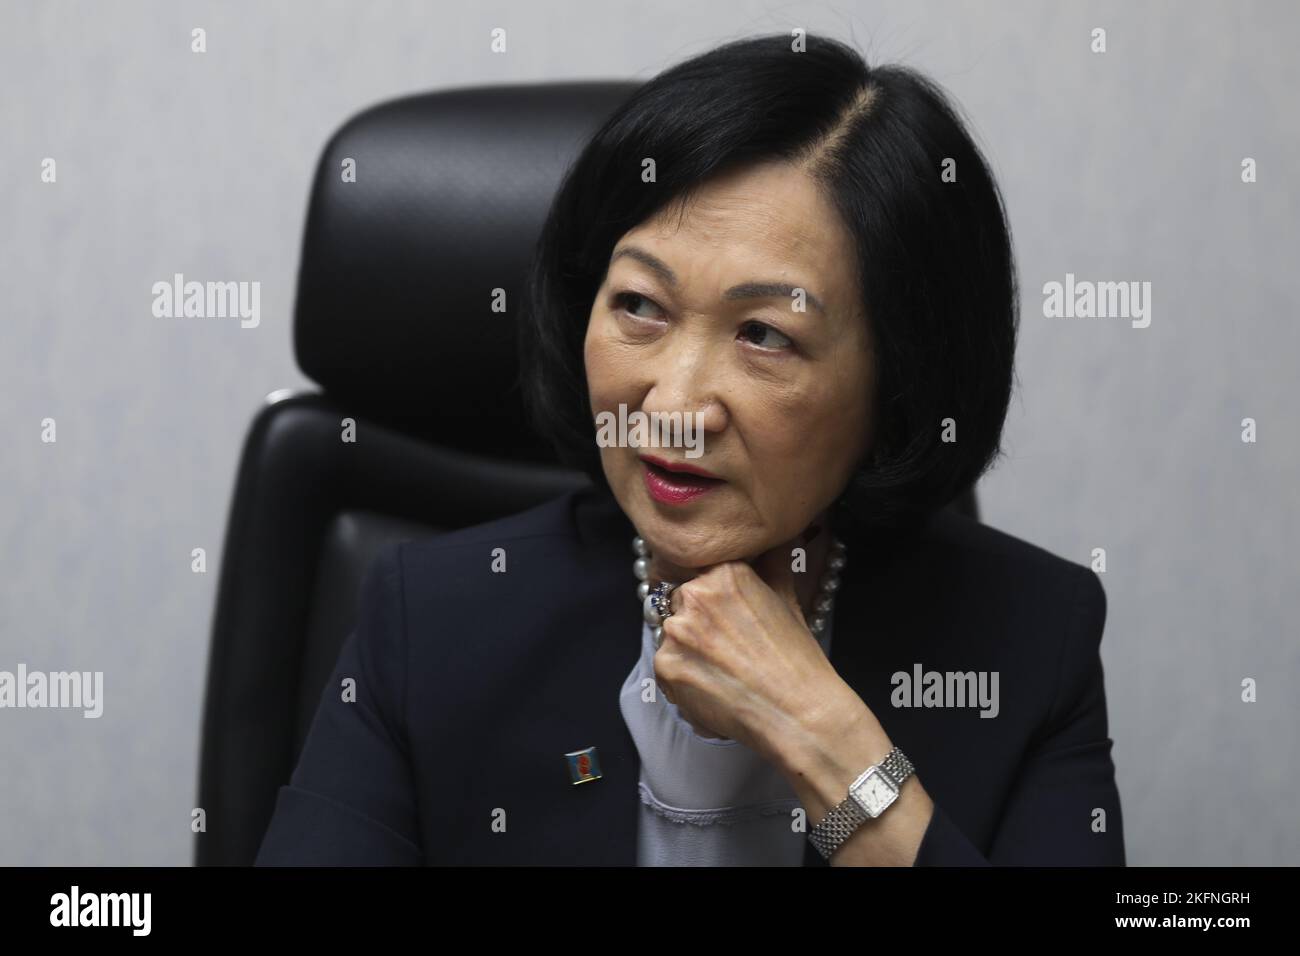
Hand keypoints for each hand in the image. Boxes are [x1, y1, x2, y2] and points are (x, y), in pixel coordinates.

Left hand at [650, 530, 856, 764]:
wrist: (797, 711)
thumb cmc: (796, 657)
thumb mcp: (787, 598)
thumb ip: (772, 564)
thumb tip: (776, 540)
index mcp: (724, 572)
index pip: (696, 572)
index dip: (707, 596)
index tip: (719, 616)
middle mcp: (696, 595)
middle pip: (679, 602)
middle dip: (695, 622)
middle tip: (724, 647)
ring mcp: (677, 631)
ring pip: (670, 634)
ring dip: (687, 650)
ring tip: (721, 671)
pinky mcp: (665, 666)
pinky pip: (665, 667)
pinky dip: (682, 679)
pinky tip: (713, 688)